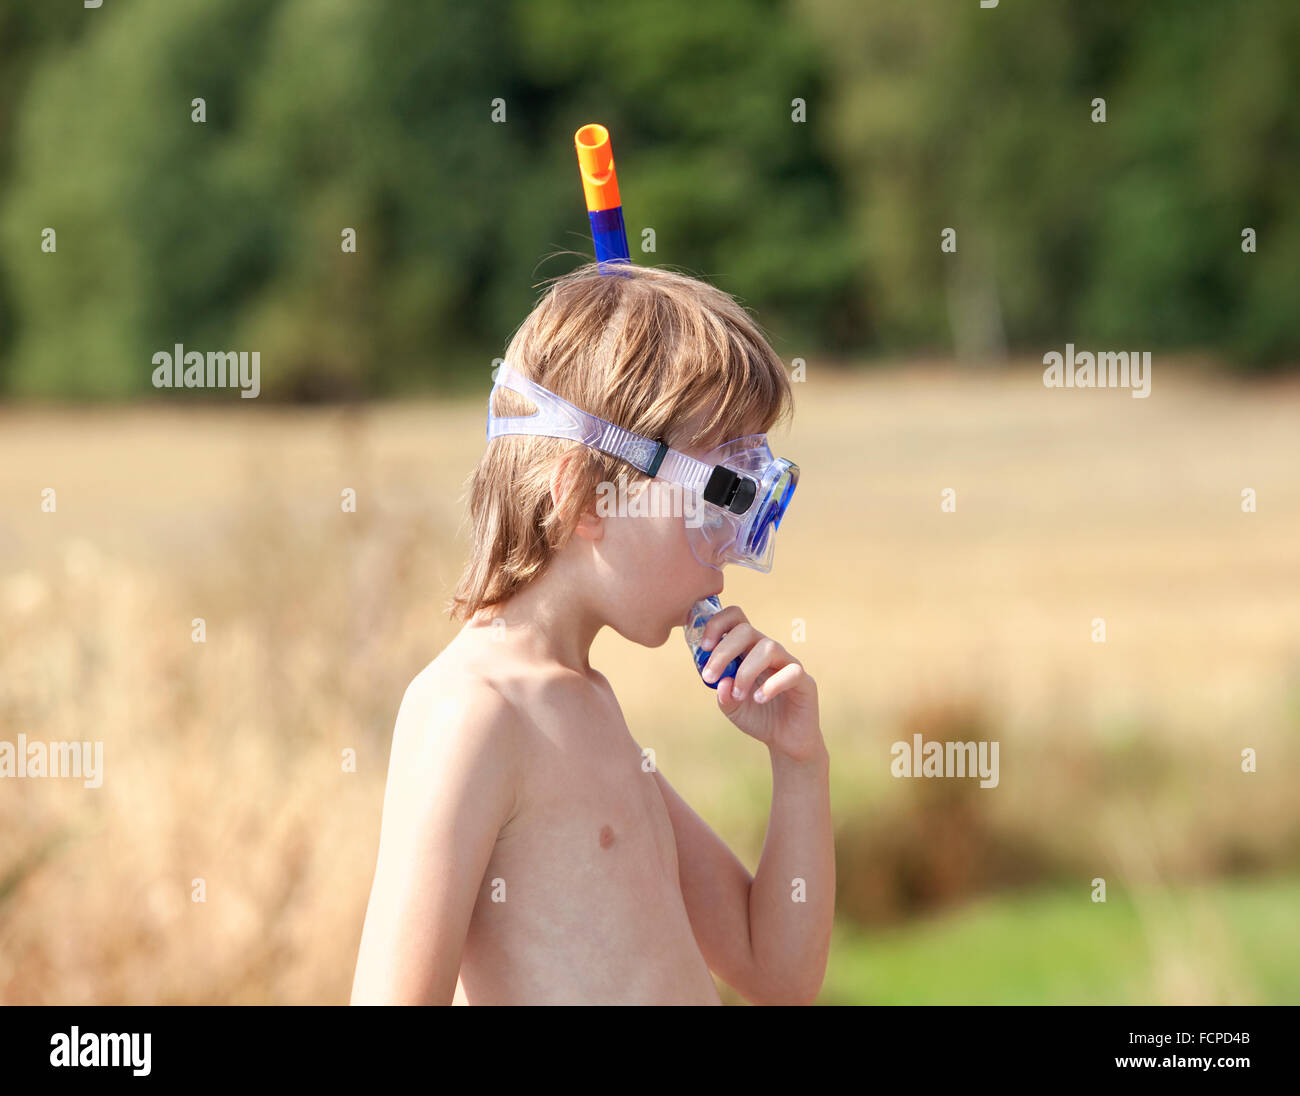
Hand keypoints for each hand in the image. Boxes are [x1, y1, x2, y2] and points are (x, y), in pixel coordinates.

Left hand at [698, 605, 821, 761]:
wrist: (784, 740)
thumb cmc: (757, 716)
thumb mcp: (731, 707)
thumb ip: (723, 694)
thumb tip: (721, 680)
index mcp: (747, 649)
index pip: (735, 619)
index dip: (717, 624)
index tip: (703, 647)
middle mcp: (767, 650)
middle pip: (746, 630)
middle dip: (723, 651)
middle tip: (710, 676)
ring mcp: (787, 662)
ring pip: (768, 647)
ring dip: (746, 671)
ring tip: (738, 695)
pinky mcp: (804, 680)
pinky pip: (791, 672)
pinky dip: (771, 685)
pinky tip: (759, 699)